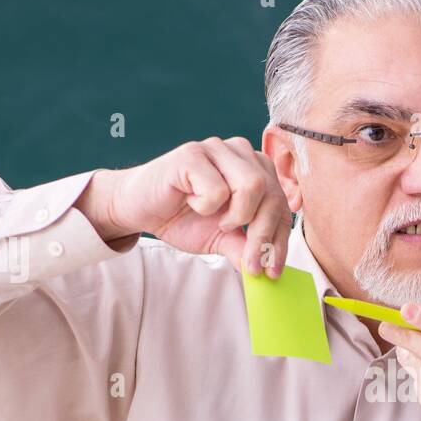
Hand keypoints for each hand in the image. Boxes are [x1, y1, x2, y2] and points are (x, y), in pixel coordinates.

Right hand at [74, 138, 290, 276]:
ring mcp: (217, 149)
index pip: (281, 205)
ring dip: (237, 216)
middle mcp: (241, 153)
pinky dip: (206, 206)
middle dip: (262, 237)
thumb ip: (246, 248)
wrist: (139, 208)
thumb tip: (270, 268)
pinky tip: (191, 202)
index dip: (280, 241)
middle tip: (250, 264)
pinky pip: (217, 189)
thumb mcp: (221, 240)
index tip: (272, 271)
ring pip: (252, 186)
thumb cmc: (182, 217)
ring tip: (218, 221)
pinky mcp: (193, 153)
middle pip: (271, 195)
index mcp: (255, 169)